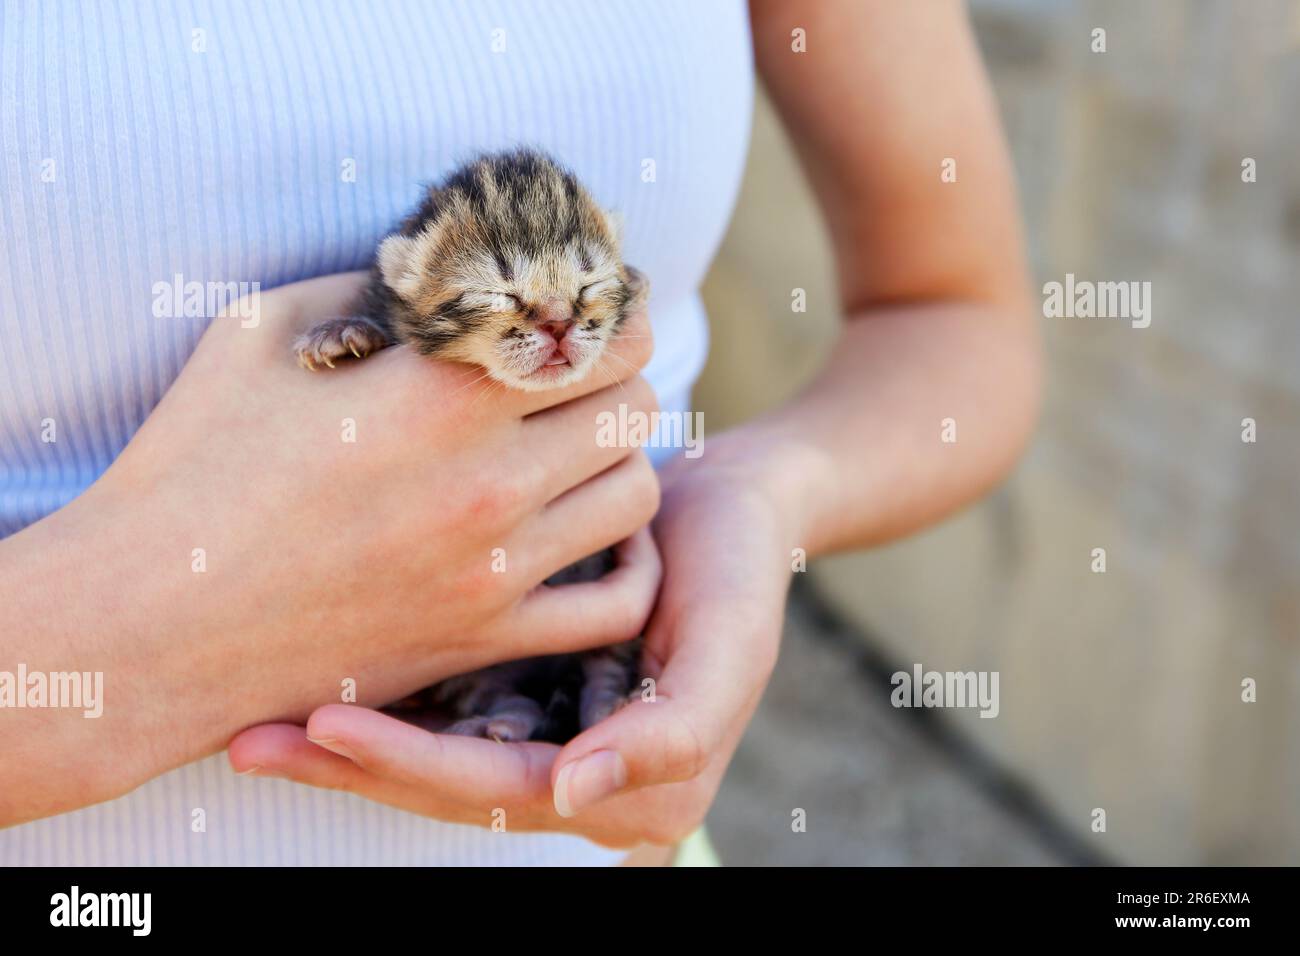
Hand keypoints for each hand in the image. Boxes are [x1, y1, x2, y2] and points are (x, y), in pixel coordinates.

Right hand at [0, 271, 659, 820]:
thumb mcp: (261, 333)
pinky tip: (597, 542)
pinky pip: (614, 605)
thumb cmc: (192, 465)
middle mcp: (485, 481)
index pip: (597, 332)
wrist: (149, 622)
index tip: (600, 305)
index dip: (614, 309)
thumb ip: (374, 293)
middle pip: (634, 407)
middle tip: (590, 373)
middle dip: (620, 378)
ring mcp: (493, 569)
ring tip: (583, 451)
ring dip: (620, 462)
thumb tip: (450, 274)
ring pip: (635, 497)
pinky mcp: (485, 637)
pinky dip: (627, 568)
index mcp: (436, 393)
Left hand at [228, 429, 812, 847]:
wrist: (734, 509)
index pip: (501, 794)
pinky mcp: (525, 692)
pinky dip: (381, 703)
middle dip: (352, 770)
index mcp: (631, 792)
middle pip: (447, 790)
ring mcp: (547, 736)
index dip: (412, 768)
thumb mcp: (728, 646)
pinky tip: (314, 682)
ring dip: (348, 747)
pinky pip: (442, 713)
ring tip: (258, 724)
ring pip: (432, 760)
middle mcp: (580, 779)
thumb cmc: (738, 570)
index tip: (328, 728)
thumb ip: (672, 732)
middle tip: (254, 740)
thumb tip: (576, 792)